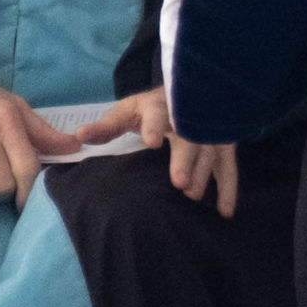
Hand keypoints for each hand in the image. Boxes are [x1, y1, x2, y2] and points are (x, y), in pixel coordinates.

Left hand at [66, 88, 240, 218]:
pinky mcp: (222, 145)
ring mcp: (208, 131)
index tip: (151, 142)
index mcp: (158, 106)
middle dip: (185, 159)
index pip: (156, 113)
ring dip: (204, 173)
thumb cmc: (148, 110)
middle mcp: (187, 116)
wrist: (184, 95)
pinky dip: (228, 189)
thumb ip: (105, 127)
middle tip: (179, 182)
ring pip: (209, 151)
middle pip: (188, 136)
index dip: (154, 126)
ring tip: (193, 195)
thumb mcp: (126, 112)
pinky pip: (227, 166)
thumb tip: (79, 136)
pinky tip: (224, 211)